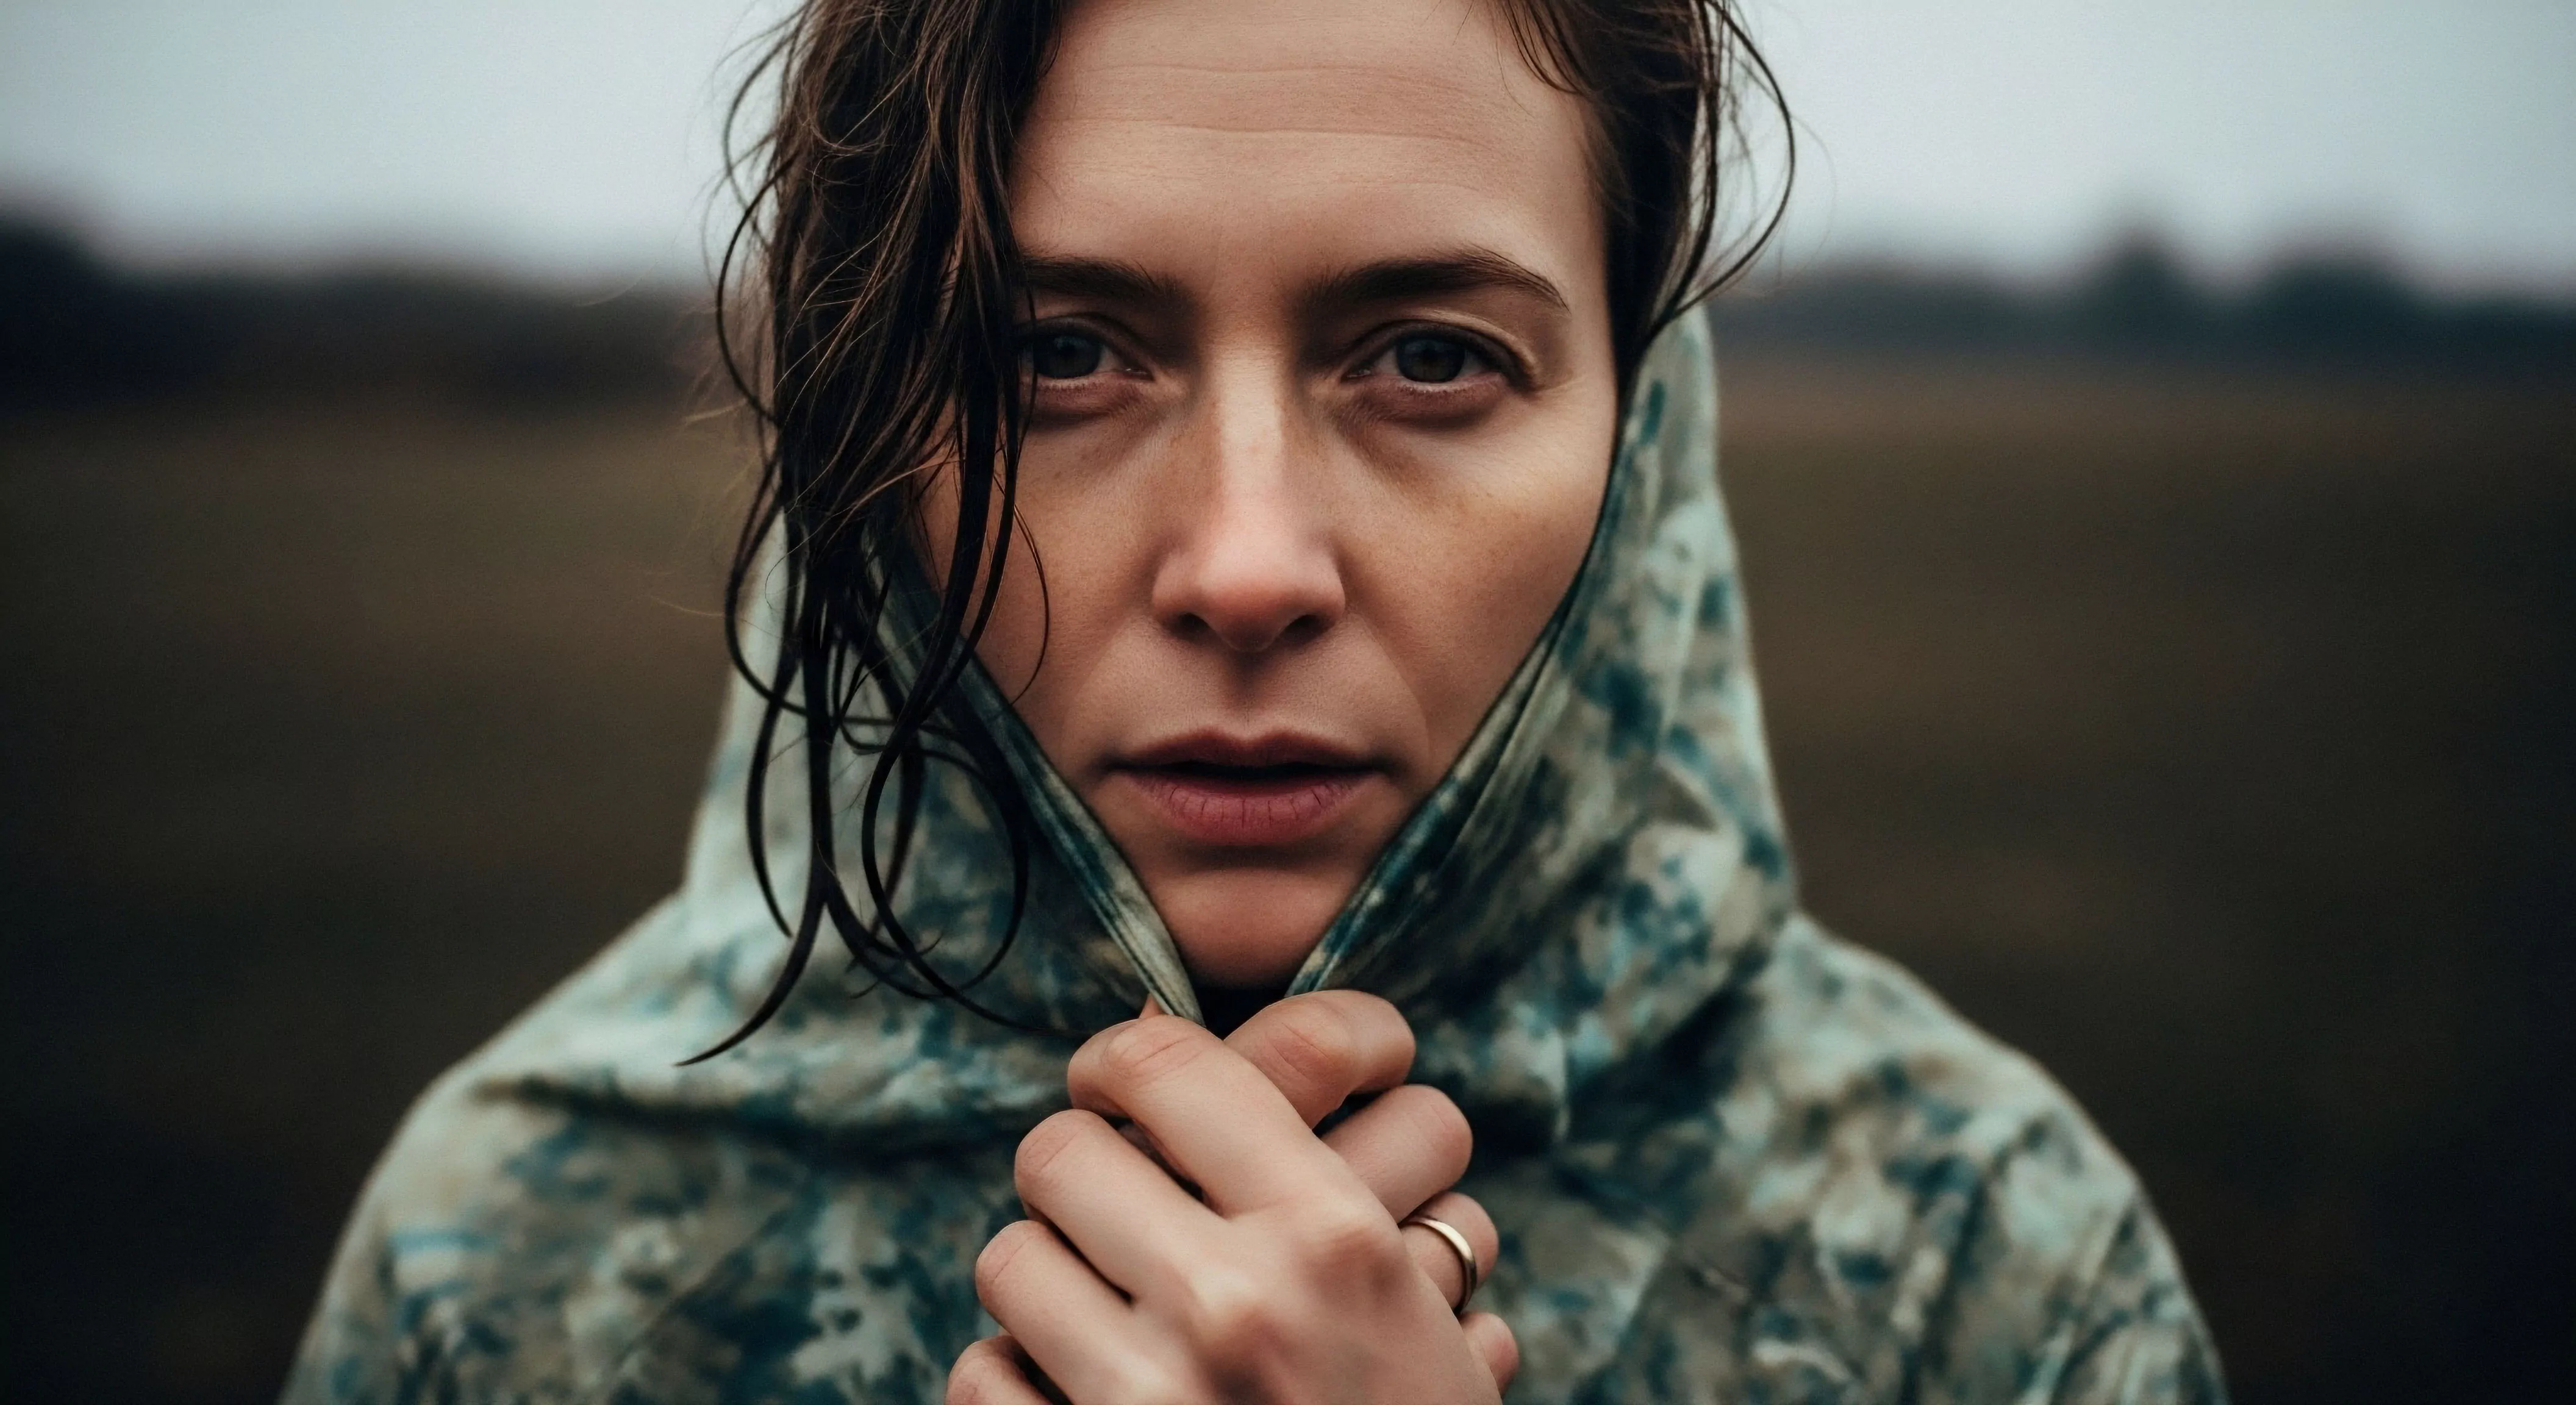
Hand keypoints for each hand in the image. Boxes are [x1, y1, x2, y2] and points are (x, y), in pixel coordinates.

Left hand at [949, 993, 1514, 1403]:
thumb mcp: (1423, 1312)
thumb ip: (1346, 1197)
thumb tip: (1214, 1086)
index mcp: (1334, 1233)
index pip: (1163, 1064)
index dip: (1118, 1060)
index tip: (1116, 1083)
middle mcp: (1236, 1299)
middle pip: (1060, 1151)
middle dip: (1076, 1174)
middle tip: (1108, 1208)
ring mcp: (1148, 1396)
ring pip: (1008, 1259)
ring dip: (1043, 1276)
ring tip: (1098, 1309)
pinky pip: (983, 1374)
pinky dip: (1015, 1381)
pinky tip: (1072, 1395)